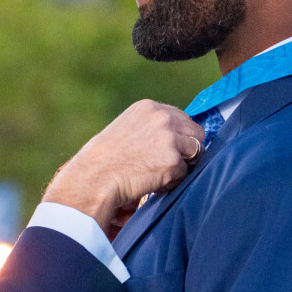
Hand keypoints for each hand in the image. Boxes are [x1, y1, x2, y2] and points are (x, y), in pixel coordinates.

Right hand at [44, 100, 202, 237]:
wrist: (95, 177)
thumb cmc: (103, 159)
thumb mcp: (126, 129)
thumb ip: (151, 127)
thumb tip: (175, 137)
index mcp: (149, 107)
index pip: (182, 118)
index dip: (180, 136)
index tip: (170, 149)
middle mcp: (162, 118)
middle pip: (196, 132)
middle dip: (188, 150)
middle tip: (168, 164)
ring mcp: (169, 139)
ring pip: (196, 153)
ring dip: (182, 165)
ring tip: (159, 174)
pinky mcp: (173, 161)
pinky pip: (185, 174)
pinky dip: (172, 182)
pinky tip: (152, 183)